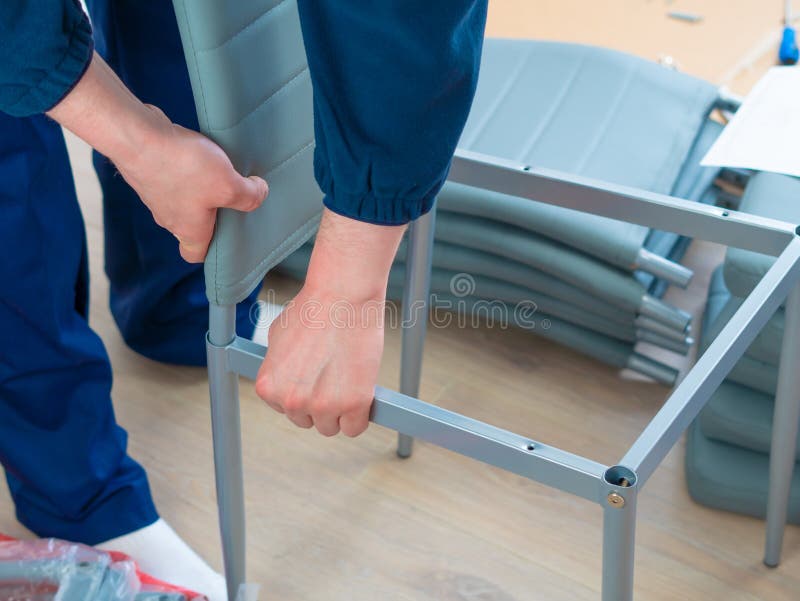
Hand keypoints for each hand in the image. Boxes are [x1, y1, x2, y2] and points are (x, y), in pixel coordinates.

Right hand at [116, 105, 267, 261]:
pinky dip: (185, 169)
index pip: (196, 254)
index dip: (212, 250)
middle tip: (232, 196)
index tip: (229, 235)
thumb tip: (260, 192)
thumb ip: (249, 195)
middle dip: (214, 213)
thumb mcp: (228, 184)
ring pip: (183, 199)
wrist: (136, 136)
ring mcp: (156, 194)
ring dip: (200, 188)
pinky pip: (173, 177)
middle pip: (193, 224)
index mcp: (189, 230)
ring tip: (218, 170)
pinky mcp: (150, 172)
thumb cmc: (181, 167)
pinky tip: (196, 153)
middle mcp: (169, 217)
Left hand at [255, 209, 405, 436]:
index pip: (285, 410)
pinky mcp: (354, 404)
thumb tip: (284, 379)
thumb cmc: (314, 309)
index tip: (314, 378)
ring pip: (332, 427)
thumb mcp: (277, 338)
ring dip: (340, 409)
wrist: (343, 295)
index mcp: (269, 387)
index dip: (303, 393)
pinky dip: (360, 415)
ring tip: (346, 379)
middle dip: (321, 402)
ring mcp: (323, 405)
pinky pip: (355, 428)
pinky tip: (361, 392)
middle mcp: (292, 401)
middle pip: (308, 421)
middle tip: (333, 376)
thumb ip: (278, 367)